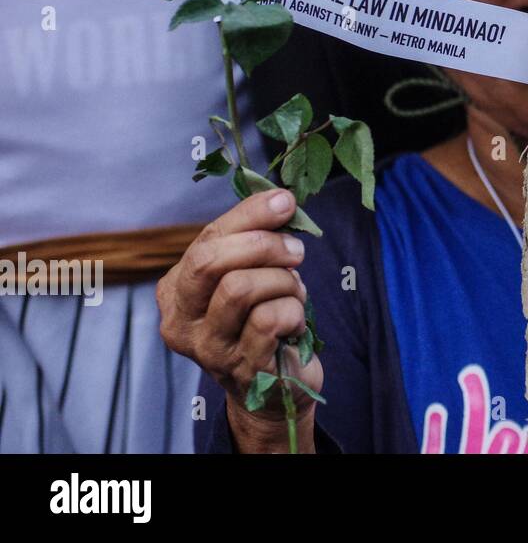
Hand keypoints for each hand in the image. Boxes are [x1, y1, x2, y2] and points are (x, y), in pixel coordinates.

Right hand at [156, 190, 321, 452]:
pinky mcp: (240, 368)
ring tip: (294, 292)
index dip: (249, 215)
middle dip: (263, 246)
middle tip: (295, 251)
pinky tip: (295, 322)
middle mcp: (180, 321)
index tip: (285, 202)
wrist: (274, 385)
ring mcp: (207, 348)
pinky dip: (294, 311)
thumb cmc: (261, 318)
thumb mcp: (251, 272)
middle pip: (210, 262)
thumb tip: (279, 197)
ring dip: (283, 282)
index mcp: (176, 289)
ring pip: (241, 288)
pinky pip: (270, 320)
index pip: (206, 239)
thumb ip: (255, 236)